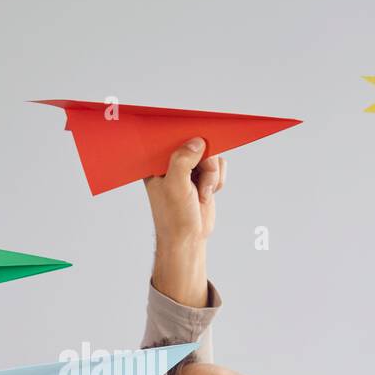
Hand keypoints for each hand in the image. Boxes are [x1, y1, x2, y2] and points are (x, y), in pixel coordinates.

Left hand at [144, 138, 224, 306]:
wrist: (188, 240)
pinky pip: (218, 166)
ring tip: (202, 193)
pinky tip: (207, 195)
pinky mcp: (202, 177)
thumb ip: (183, 161)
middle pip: (196, 142)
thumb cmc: (175, 218)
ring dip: (212, 174)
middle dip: (204, 161)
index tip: (198, 136)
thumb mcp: (175, 187)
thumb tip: (198, 142)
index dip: (185, 134)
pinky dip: (217, 180)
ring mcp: (188, 170)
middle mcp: (171, 163)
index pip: (170, 137)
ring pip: (211, 154)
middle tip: (201, 177)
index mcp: (156, 162)